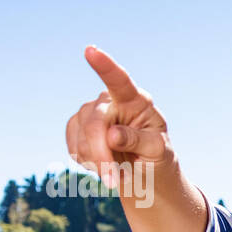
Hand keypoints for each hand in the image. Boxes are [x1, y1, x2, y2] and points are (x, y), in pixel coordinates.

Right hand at [65, 45, 182, 205]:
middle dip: (101, 154)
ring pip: (81, 138)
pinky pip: (73, 147)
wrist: (144, 172)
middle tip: (111, 181)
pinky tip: (102, 164)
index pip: (120, 80)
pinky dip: (86, 162)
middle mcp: (111, 101)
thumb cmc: (157, 158)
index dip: (104, 66)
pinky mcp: (76, 127)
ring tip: (115, 171)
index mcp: (137, 101)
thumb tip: (111, 135)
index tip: (90, 50)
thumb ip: (139, 141)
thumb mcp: (158, 152)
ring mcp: (91, 112)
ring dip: (96, 162)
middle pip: (95, 123)